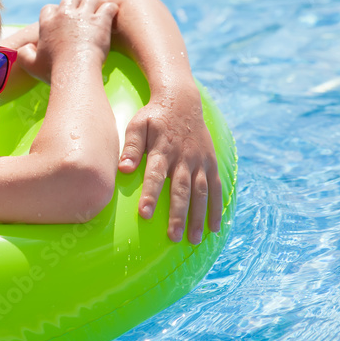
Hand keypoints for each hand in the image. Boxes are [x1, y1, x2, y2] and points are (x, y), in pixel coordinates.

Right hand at [16, 0, 117, 84]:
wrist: (74, 72)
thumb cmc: (53, 71)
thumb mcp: (31, 65)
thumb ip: (23, 54)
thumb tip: (24, 48)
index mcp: (47, 22)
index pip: (49, 8)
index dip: (55, 12)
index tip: (61, 20)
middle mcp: (64, 14)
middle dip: (77, 3)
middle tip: (83, 13)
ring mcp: (84, 16)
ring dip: (96, 4)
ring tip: (100, 12)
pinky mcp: (101, 21)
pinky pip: (108, 7)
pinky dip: (111, 10)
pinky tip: (112, 17)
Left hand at [118, 88, 222, 244]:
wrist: (182, 101)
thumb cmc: (154, 116)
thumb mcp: (138, 124)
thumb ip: (131, 146)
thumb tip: (123, 169)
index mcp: (163, 148)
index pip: (156, 175)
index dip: (151, 195)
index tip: (144, 215)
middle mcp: (184, 157)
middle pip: (181, 189)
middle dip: (177, 214)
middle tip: (172, 237)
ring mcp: (200, 161)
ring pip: (201, 192)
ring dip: (198, 217)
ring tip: (194, 240)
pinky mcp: (211, 163)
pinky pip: (216, 188)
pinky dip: (216, 208)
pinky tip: (215, 227)